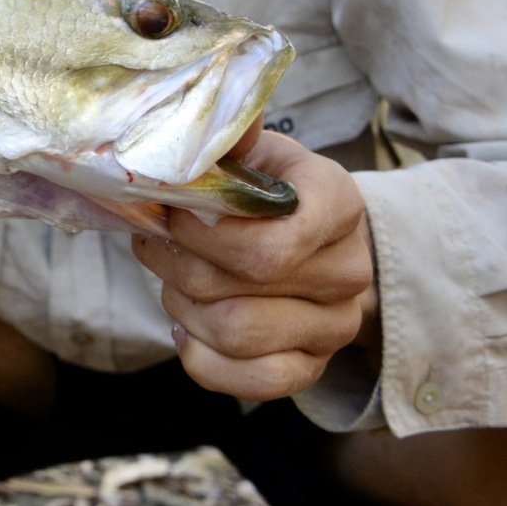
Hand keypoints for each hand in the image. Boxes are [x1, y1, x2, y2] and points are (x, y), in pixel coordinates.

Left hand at [132, 123, 376, 401]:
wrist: (304, 237)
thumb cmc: (262, 188)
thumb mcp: (248, 149)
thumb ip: (225, 138)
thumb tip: (196, 123)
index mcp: (337, 204)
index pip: (268, 244)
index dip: (201, 234)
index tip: (173, 213)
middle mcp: (349, 270)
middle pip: (238, 286)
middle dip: (176, 263)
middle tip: (157, 242)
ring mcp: (335, 326)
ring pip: (235, 333)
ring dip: (182, 306)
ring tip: (174, 279)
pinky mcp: (311, 368)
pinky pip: (248, 382)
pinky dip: (200, 357)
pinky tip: (187, 327)